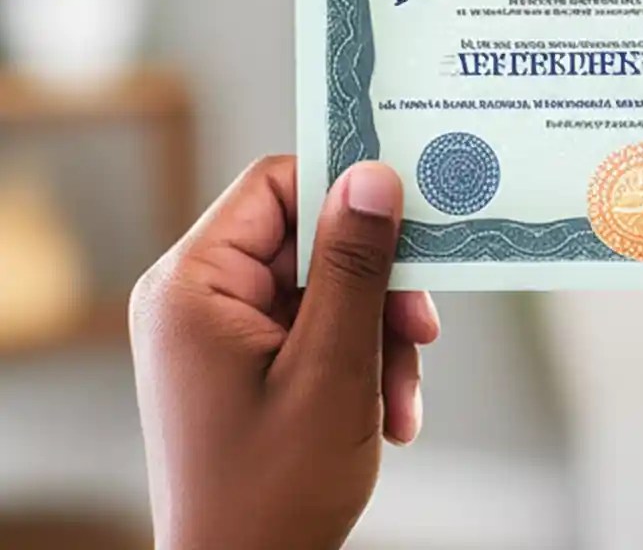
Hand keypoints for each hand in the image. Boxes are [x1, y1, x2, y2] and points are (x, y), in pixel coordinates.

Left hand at [130, 156, 440, 549]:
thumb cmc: (272, 491)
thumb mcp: (331, 367)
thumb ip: (353, 265)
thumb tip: (373, 176)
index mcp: (194, 284)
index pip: (276, 185)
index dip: (346, 193)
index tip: (411, 220)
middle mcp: (196, 298)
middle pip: (309, 242)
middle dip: (376, 290)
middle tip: (422, 333)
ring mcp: (218, 334)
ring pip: (323, 290)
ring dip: (377, 337)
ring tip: (400, 399)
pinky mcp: (243, 365)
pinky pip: (314, 332)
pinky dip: (358, 363)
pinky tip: (386, 413)